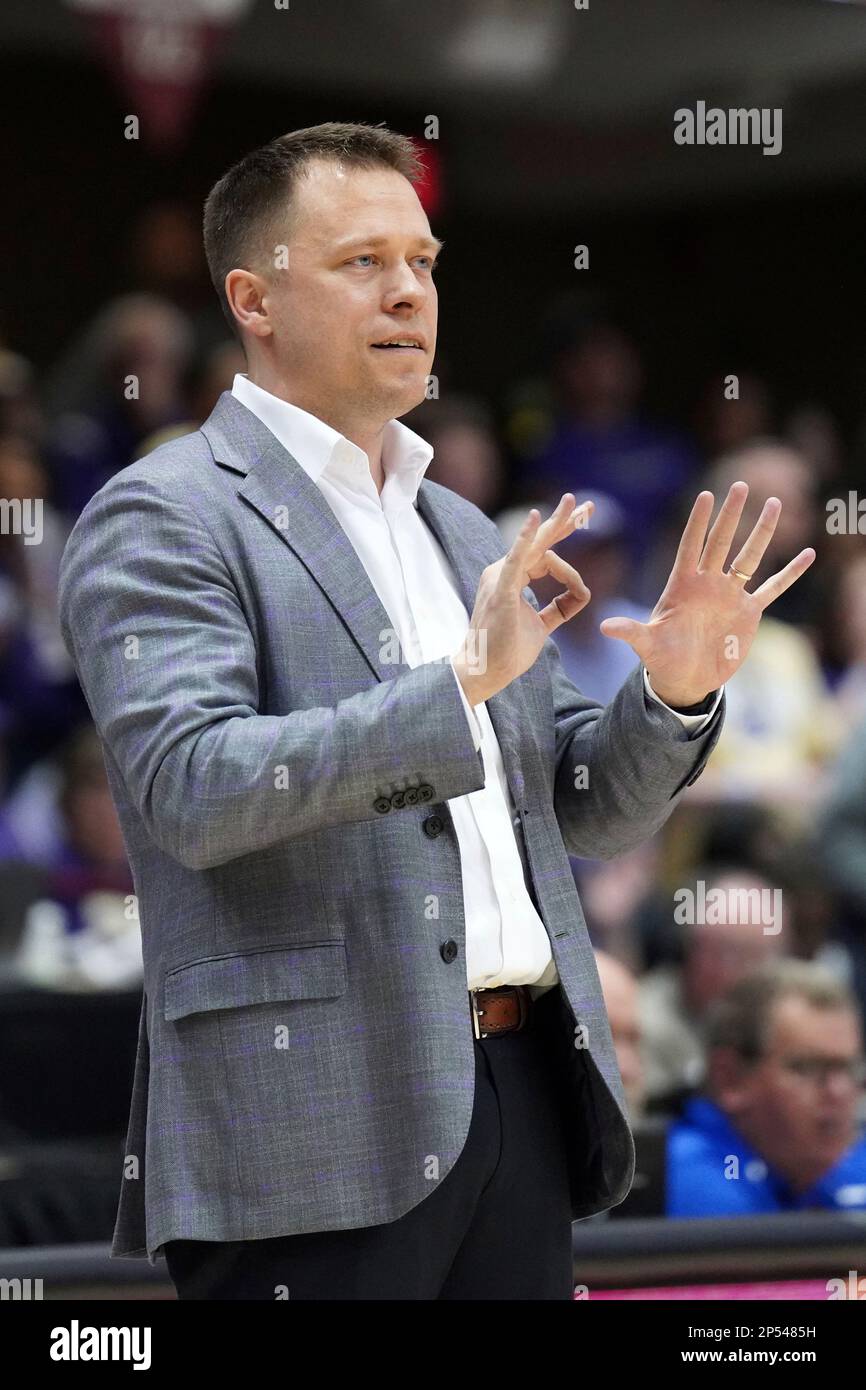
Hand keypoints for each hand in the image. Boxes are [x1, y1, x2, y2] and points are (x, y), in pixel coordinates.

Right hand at [453, 493, 593, 704]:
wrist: (485, 671)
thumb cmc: (507, 651)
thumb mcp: (542, 626)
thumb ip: (560, 608)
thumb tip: (582, 594)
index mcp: (512, 578)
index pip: (544, 557)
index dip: (569, 569)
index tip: (581, 590)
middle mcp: (504, 571)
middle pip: (540, 541)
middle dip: (565, 522)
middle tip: (586, 505)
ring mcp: (501, 577)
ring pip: (534, 544)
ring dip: (557, 524)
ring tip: (574, 504)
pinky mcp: (501, 589)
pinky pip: (517, 558)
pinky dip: (525, 538)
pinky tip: (535, 518)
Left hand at [599, 482, 815, 706]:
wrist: (685, 678)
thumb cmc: (662, 658)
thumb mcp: (646, 645)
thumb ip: (630, 632)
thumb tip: (606, 627)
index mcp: (682, 585)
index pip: (690, 546)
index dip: (697, 523)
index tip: (706, 496)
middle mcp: (708, 583)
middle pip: (721, 542)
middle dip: (731, 515)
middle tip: (742, 486)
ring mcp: (730, 595)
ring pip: (750, 556)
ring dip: (762, 532)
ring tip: (774, 504)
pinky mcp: (748, 612)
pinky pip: (773, 588)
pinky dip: (790, 573)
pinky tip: (807, 554)